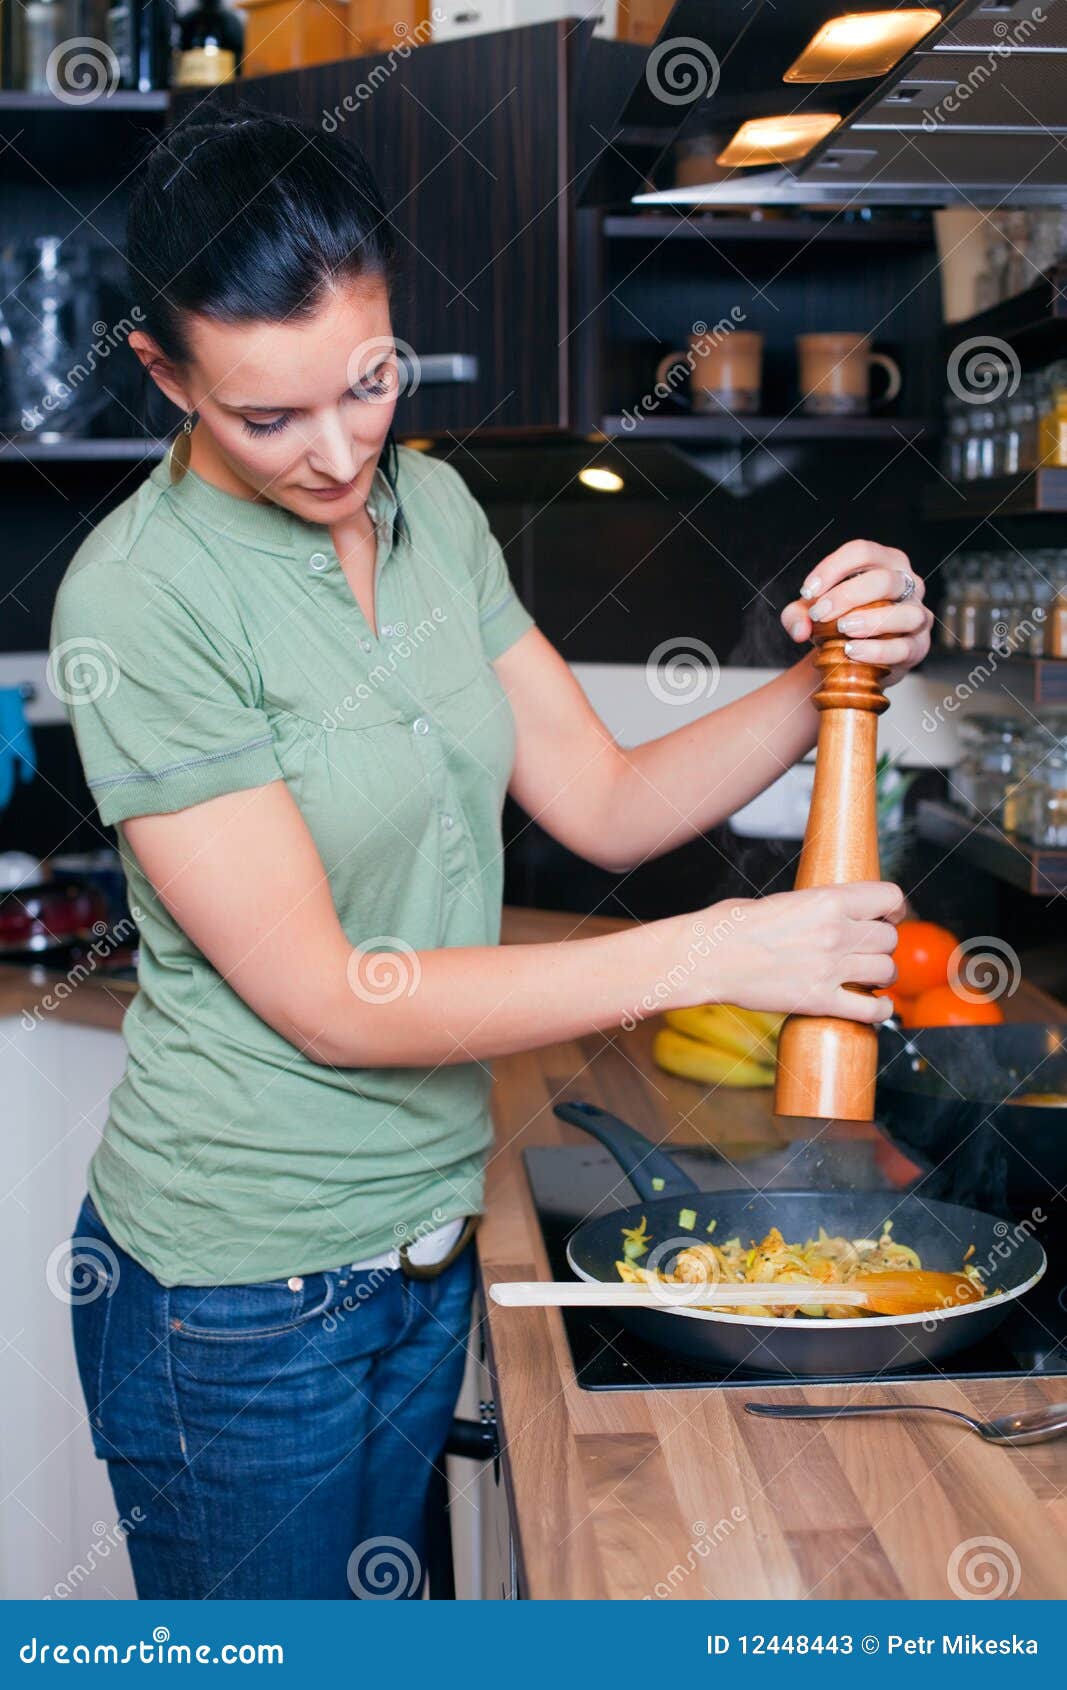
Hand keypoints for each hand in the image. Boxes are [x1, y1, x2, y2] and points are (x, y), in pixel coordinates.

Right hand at [682, 882, 903, 1021]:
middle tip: (868, 951)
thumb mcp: (784, 900)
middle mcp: (836, 933)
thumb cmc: (735, 925)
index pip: (891, 898)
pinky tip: (874, 1007)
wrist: (709, 956)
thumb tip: (839, 913)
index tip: (889, 917)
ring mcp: (830, 968)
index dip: (894, 909)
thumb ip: (819, 906)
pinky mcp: (820, 1000)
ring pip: (887, 972)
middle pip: (890, 939)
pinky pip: (871, 1010)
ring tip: (869, 977)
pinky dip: (879, 1012)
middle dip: (883, 945)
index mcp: (828, 900)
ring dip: (882, 976)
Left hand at [780, 539, 932, 686]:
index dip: (832, 568)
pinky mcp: (918, 646)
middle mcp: (908, 583)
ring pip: (904, 613)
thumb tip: (800, 629)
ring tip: (842, 630)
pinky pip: (904, 647)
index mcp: (885, 562)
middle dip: (847, 596)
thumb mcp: (809, 615)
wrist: (852, 660)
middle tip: (819, 615)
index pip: (862, 552)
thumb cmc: (835, 624)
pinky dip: (877, 650)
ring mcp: (917, 614)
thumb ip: (796, 615)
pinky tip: (852, 651)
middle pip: (884, 580)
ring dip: (870, 621)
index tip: (808, 592)